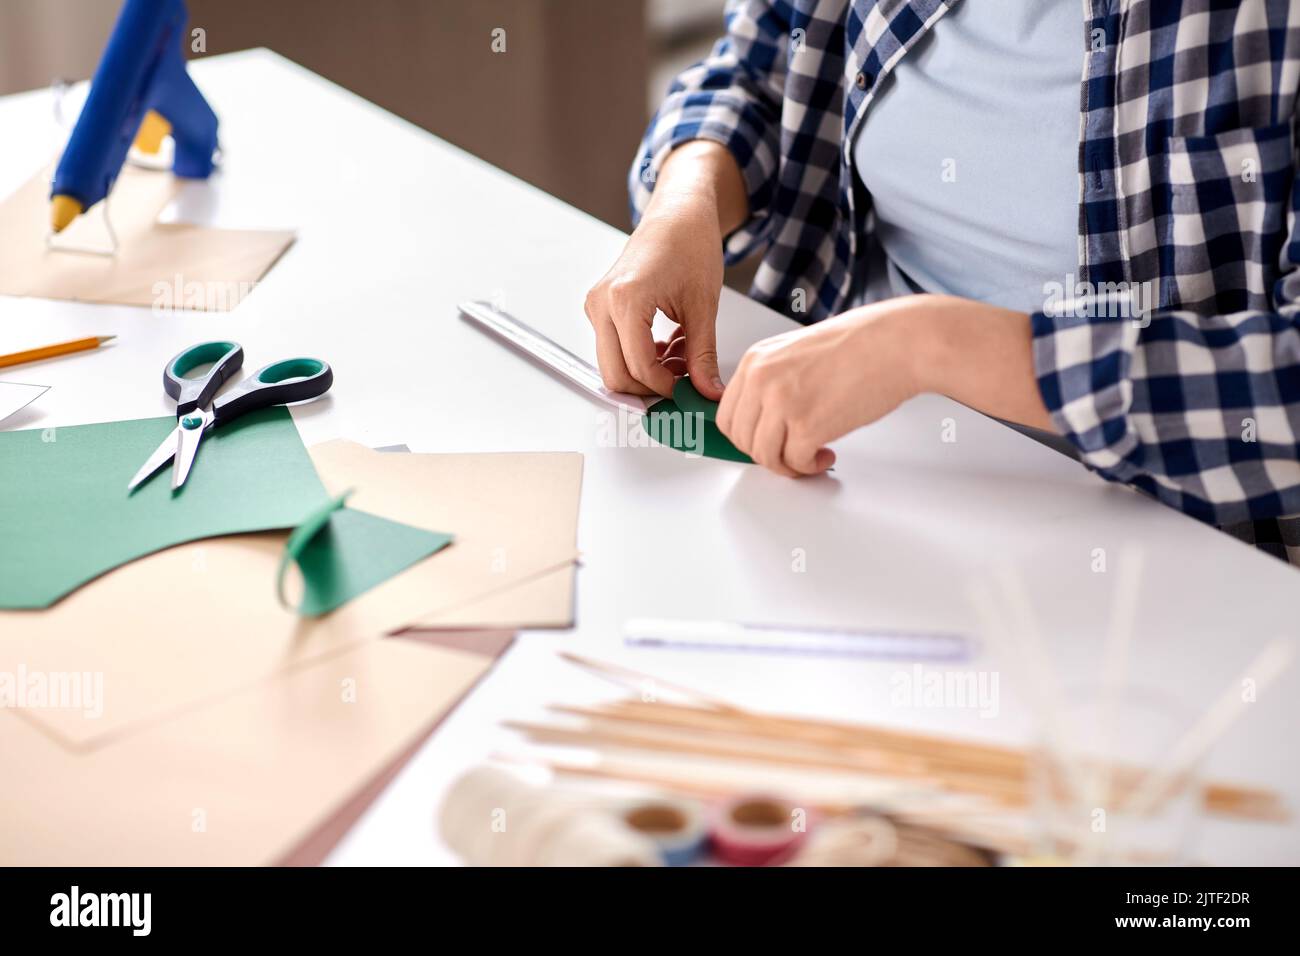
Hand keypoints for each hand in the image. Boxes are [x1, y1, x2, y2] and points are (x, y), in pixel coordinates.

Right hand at [584, 141, 746, 399]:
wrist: (678, 215)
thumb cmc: (690, 244)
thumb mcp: (703, 305)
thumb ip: (703, 354)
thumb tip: (708, 391)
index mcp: (626, 298)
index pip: (639, 366)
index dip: (667, 387)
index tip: (691, 390)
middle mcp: (602, 303)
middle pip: (615, 374)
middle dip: (651, 387)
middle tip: (685, 383)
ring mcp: (597, 305)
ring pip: (613, 364)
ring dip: (647, 372)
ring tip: (682, 357)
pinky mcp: (599, 308)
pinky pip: (613, 348)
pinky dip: (640, 357)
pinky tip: (669, 346)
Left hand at [717, 299, 925, 475]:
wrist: (897, 343)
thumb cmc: (860, 344)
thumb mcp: (796, 352)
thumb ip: (773, 382)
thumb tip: (763, 419)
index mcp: (757, 360)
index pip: (727, 415)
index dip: (746, 437)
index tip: (764, 442)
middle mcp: (762, 380)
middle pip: (741, 439)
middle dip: (765, 454)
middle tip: (789, 454)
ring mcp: (782, 403)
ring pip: (764, 455)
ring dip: (788, 465)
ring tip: (812, 456)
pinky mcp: (808, 425)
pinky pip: (795, 463)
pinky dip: (810, 467)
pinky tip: (826, 455)